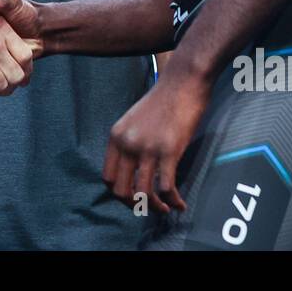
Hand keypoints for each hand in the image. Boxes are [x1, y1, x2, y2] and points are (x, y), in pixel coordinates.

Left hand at [103, 73, 208, 214]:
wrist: (183, 80)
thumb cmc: (164, 99)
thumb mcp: (135, 121)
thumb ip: (130, 142)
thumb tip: (134, 169)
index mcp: (116, 136)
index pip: (108, 177)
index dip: (119, 194)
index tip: (133, 198)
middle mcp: (127, 143)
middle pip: (121, 190)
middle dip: (134, 205)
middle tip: (148, 208)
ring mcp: (147, 147)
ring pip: (142, 193)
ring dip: (154, 208)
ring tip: (165, 210)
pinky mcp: (169, 150)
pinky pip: (166, 187)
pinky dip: (173, 201)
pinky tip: (180, 204)